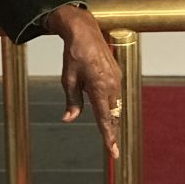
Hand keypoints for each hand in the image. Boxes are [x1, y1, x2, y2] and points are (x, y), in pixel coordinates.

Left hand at [44, 4, 122, 158]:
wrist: (84, 32)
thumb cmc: (74, 55)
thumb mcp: (68, 79)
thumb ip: (72, 101)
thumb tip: (69, 119)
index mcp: (98, 87)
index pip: (105, 118)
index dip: (108, 137)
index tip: (113, 152)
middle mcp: (111, 84)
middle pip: (113, 114)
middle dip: (112, 130)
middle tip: (112, 149)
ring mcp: (116, 78)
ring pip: (115, 105)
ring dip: (111, 117)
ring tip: (109, 132)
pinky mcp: (116, 74)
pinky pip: (115, 94)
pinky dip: (110, 104)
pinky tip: (104, 107)